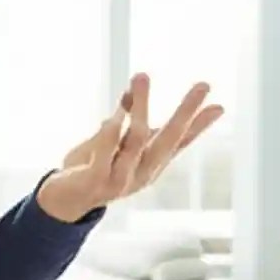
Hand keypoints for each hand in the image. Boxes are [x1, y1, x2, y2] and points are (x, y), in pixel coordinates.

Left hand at [36, 73, 224, 222]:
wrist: (59, 203)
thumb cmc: (89, 171)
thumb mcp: (111, 144)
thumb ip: (123, 122)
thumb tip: (132, 93)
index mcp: (149, 165)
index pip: (179, 143)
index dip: (199, 126)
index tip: (220, 106)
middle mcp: (140, 174)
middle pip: (168, 141)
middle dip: (186, 113)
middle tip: (204, 85)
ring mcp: (119, 180)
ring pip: (135, 141)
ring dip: (140, 106)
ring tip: (142, 76)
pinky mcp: (94, 182)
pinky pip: (104, 155)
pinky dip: (109, 134)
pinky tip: (111, 116)